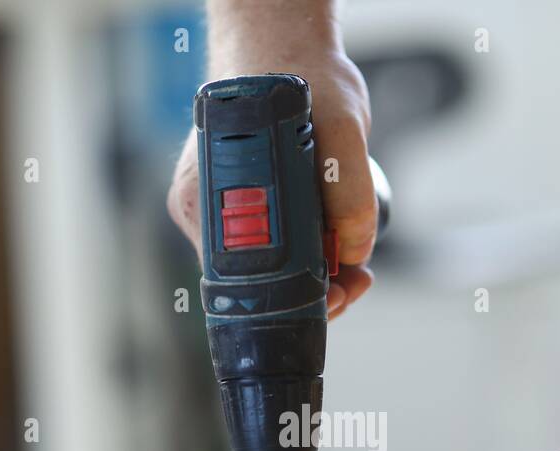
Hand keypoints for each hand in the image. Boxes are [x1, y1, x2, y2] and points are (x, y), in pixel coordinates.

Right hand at [166, 49, 376, 318]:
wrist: (276, 43)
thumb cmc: (297, 78)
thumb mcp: (342, 129)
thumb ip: (350, 195)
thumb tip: (354, 252)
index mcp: (207, 200)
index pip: (251, 285)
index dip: (304, 297)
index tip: (343, 291)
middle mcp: (202, 211)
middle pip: (259, 283)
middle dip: (314, 287)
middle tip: (357, 280)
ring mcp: (214, 210)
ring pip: (266, 266)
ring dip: (313, 269)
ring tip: (351, 255)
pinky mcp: (232, 205)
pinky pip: (268, 244)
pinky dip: (302, 247)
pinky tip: (329, 236)